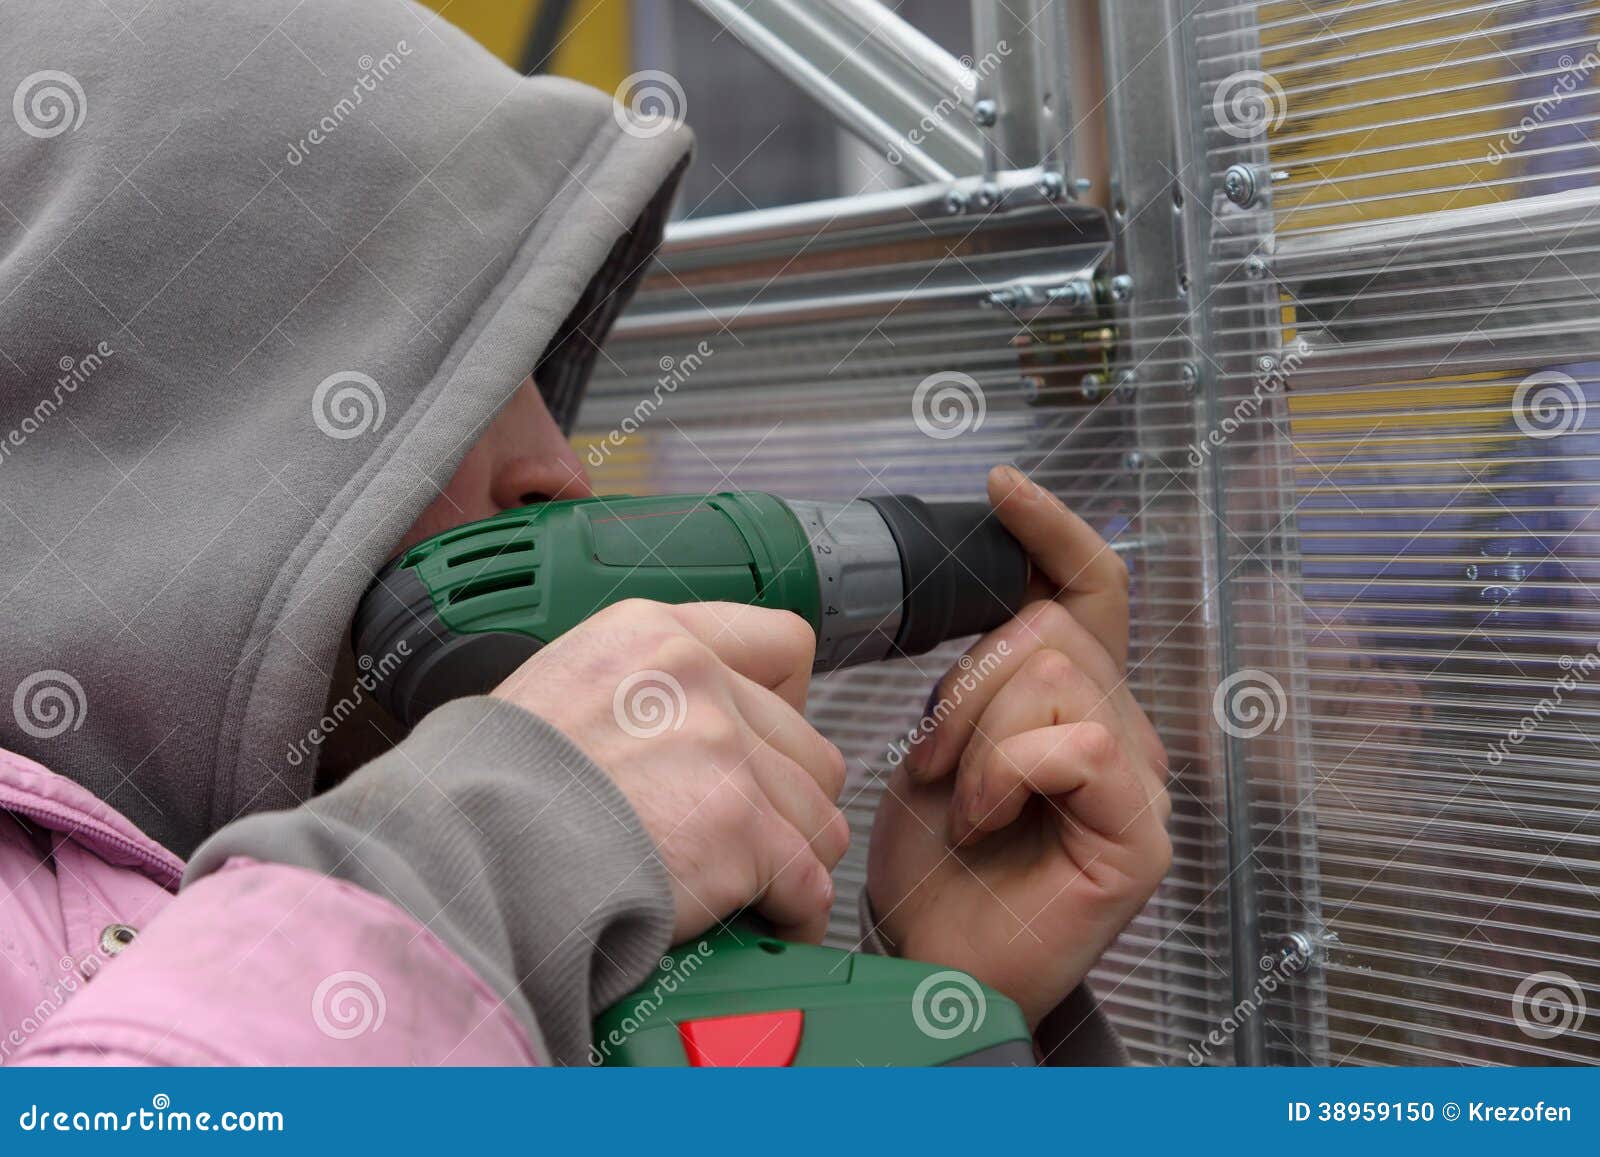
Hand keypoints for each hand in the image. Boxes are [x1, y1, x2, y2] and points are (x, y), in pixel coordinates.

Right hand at [492, 599, 848, 944]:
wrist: (458, 858)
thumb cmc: (484, 795)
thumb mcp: (557, 692)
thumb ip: (637, 696)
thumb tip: (686, 736)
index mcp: (654, 635)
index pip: (784, 644)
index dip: (787, 710)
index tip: (763, 751)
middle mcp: (698, 679)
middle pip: (810, 748)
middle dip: (788, 804)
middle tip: (748, 843)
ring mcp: (723, 753)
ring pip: (817, 817)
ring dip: (791, 864)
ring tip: (754, 896)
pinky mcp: (739, 830)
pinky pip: (809, 883)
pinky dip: (793, 917)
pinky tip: (765, 928)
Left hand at [867, 466, 1170, 1027]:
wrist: (929, 961)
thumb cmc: (933, 862)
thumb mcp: (944, 742)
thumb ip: (987, 676)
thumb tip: (1002, 596)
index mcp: (1077, 704)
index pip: (1089, 591)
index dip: (1055, 530)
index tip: (1000, 488)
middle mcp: (1123, 733)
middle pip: (1051, 629)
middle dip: (967, 686)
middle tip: (936, 762)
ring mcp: (1140, 782)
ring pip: (1056, 677)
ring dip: (976, 738)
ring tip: (960, 803)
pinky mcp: (1140, 834)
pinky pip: (1073, 744)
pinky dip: (1003, 773)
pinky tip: (983, 819)